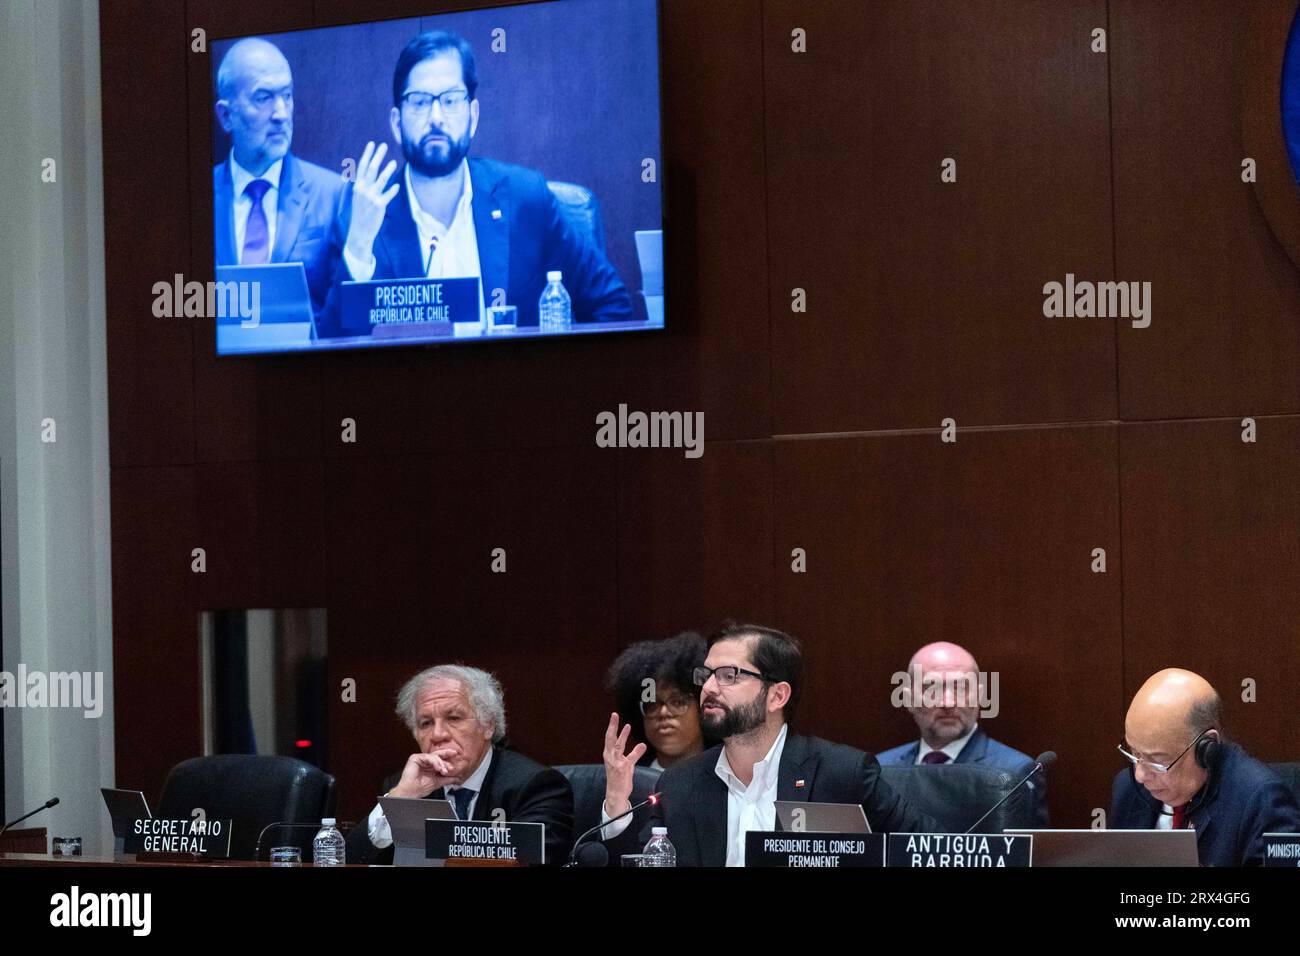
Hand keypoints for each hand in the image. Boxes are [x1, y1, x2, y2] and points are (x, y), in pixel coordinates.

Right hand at [345, 141, 398, 261]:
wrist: (359, 231)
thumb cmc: (361, 213)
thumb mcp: (359, 197)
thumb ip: (364, 185)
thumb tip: (370, 173)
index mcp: (357, 186)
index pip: (362, 166)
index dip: (367, 154)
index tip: (372, 143)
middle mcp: (363, 190)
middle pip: (371, 169)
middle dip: (378, 156)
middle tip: (384, 145)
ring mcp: (371, 197)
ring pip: (381, 180)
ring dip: (388, 170)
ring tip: (394, 162)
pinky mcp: (379, 205)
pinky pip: (388, 195)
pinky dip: (393, 190)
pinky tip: (397, 186)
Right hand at [390, 748, 457, 798]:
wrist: (411, 793)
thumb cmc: (420, 788)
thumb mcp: (437, 782)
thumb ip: (447, 779)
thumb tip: (457, 778)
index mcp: (430, 766)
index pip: (440, 760)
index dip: (447, 760)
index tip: (456, 761)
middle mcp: (425, 761)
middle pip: (438, 754)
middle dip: (447, 754)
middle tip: (454, 754)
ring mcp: (420, 759)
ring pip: (434, 756)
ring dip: (441, 763)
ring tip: (444, 770)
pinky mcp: (415, 758)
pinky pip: (427, 757)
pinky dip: (434, 762)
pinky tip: (438, 768)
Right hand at [601, 712, 645, 818]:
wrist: (615, 793)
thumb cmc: (619, 778)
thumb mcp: (626, 763)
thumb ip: (634, 753)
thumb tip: (642, 745)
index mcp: (609, 755)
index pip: (609, 738)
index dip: (612, 726)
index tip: (614, 716)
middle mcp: (610, 757)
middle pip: (610, 738)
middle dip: (612, 726)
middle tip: (614, 715)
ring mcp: (616, 762)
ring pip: (618, 745)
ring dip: (622, 735)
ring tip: (627, 726)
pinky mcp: (623, 768)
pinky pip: (631, 757)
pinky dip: (637, 751)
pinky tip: (642, 746)